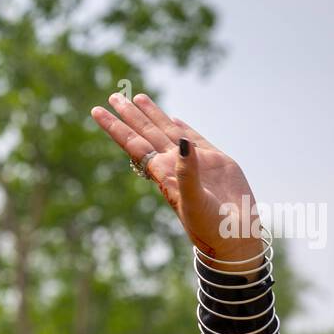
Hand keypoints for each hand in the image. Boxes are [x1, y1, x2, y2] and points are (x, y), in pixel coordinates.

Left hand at [90, 92, 266, 268]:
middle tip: (113, 96)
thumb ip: (187, 173)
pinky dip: (183, 127)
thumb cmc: (210, 226)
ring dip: (152, 115)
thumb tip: (181, 142)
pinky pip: (196, 138)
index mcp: (163, 173)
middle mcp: (175, 165)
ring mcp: (195, 162)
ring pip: (167, 131)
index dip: (117, 127)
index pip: (134, 144)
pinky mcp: (217, 162)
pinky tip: (172, 119)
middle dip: (129, 115)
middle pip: (146, 133)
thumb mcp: (193, 202)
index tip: (98, 111)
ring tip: (137, 98)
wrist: (235, 237)